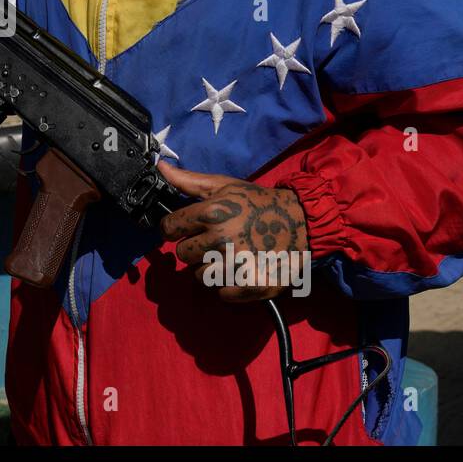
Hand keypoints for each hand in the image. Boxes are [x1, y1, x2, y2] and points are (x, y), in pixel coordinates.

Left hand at [157, 161, 308, 301]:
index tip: (185, 228)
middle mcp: (223, 239)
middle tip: (215, 240)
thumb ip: (189, 181)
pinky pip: (222, 293)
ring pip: (200, 276)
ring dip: (211, 268)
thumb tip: (160, 168)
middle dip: (195, 248)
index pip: (169, 228)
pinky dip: (229, 285)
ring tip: (230, 254)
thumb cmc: (258, 202)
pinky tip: (241, 269)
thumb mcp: (225, 185)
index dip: (174, 228)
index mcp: (213, 213)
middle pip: (183, 255)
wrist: (302, 221)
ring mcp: (238, 264)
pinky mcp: (252, 285)